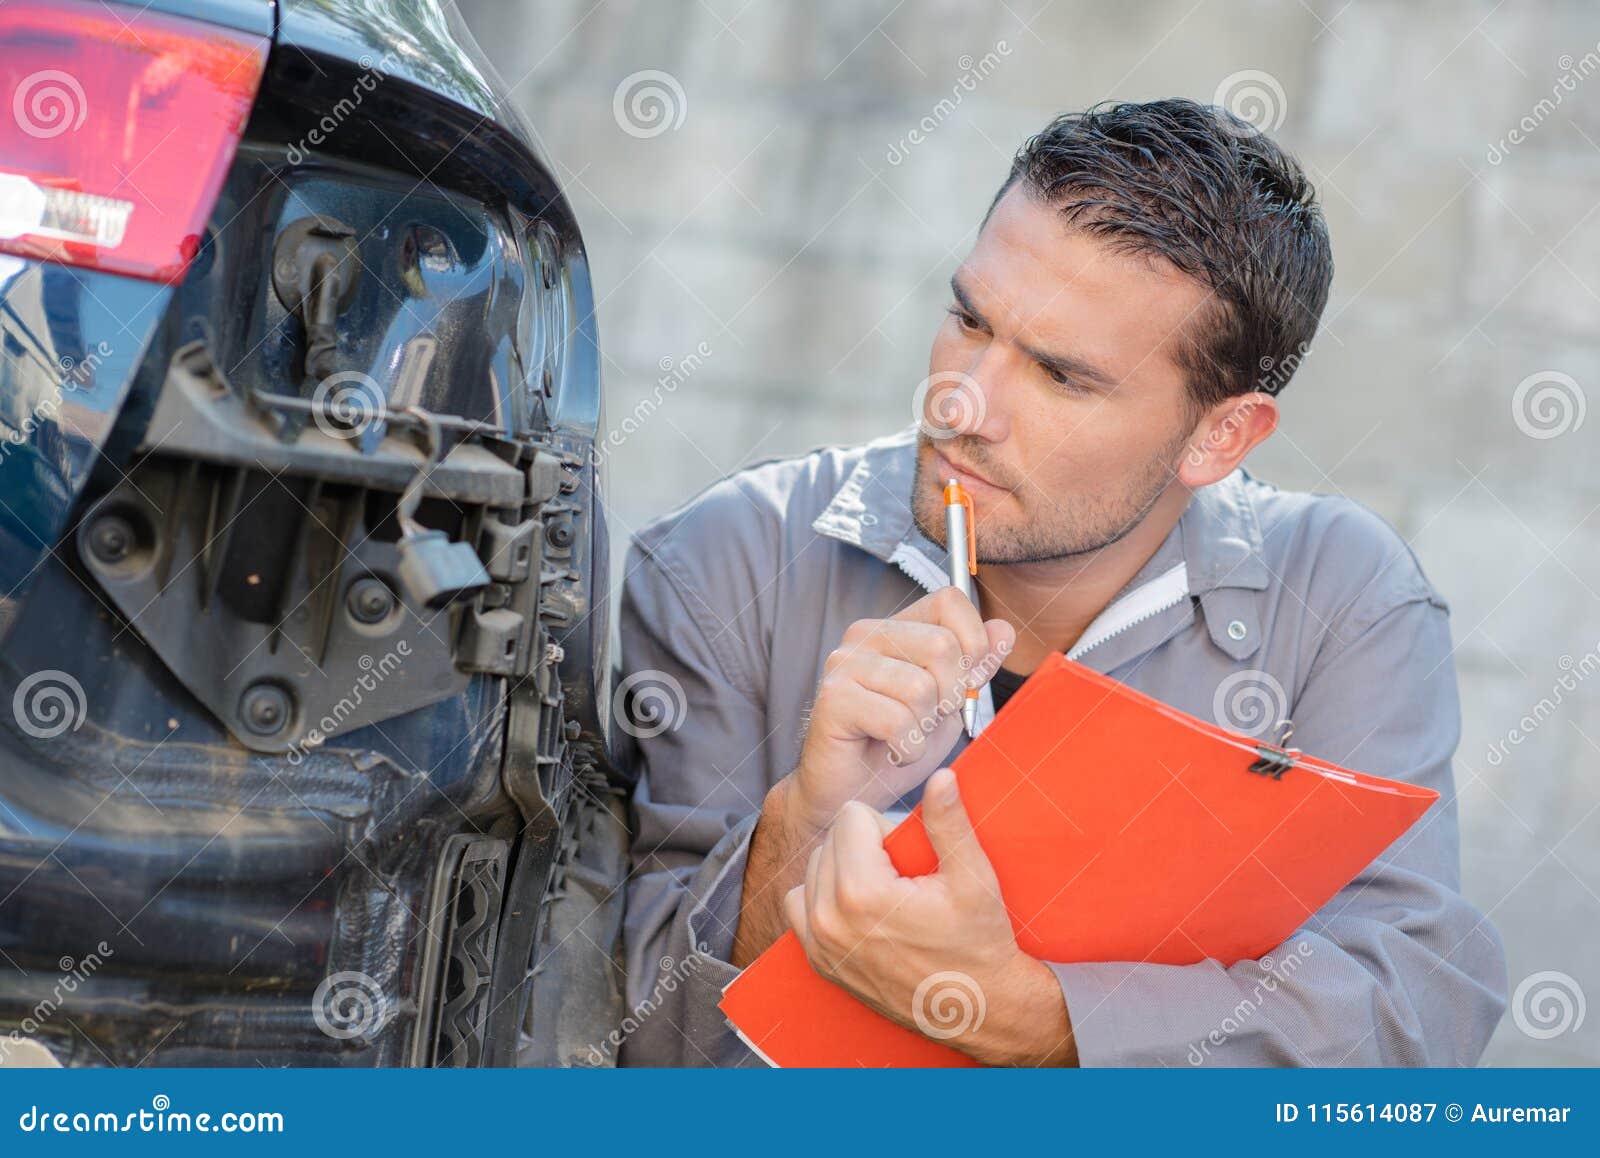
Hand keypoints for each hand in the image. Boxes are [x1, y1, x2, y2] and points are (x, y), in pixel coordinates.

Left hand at [784, 768, 1076, 1065]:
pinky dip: (824, 898)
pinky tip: (861, 909)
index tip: (910, 855)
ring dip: (844, 869)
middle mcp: (829, 918)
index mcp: (862, 892)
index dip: (885, 827)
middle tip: (904, 876)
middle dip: (865, 846)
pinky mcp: (818, 961)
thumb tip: (940, 776)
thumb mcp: (974, 879)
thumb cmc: (979, 944)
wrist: (975, 1008)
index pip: (851, 816)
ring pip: (814, 867)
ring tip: (885, 893)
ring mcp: (819, 944)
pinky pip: (800, 904)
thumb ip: (949, 823)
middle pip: (831, 839)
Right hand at [790, 587, 1013, 828]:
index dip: (975, 644)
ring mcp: (845, 662)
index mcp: (897, 627)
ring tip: (906, 738)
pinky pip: (897, 720)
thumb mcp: (950, 701)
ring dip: (924, 728)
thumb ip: (976, 665)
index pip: (949, 601)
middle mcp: (866, 634)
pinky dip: (907, 748)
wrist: (851, 792)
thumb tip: (1004, 631)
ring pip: (920, 686)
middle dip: (950, 696)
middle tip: (927, 720)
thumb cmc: (897, 744)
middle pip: (942, 645)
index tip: (967, 683)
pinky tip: (893, 752)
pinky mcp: (834, 697)